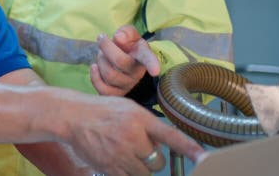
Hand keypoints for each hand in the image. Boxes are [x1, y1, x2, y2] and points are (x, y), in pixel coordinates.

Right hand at [66, 96, 202, 175]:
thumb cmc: (103, 111)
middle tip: (138, 147)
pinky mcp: (110, 168)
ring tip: (127, 153)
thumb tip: (165, 142)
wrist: (74, 117)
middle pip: (158, 162)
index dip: (189, 148)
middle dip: (152, 158)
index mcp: (140, 119)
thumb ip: (149, 124)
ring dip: (141, 168)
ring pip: (145, 173)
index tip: (203, 158)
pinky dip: (128, 173)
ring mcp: (120, 155)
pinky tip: (118, 159)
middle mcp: (132, 137)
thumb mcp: (129, 109)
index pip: (170, 136)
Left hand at [90, 25, 159, 96]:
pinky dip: (94, 77)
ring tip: (102, 55)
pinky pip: (103, 91)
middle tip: (101, 39)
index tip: (155, 71)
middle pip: (120, 62)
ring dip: (100, 60)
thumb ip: (126, 32)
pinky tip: (95, 67)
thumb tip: (118, 38)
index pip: (148, 59)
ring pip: (110, 75)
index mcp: (143, 56)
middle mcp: (138, 72)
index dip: (152, 65)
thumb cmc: (126, 44)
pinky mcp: (116, 93)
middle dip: (106, 47)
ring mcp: (128, 85)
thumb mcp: (129, 33)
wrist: (121, 57)